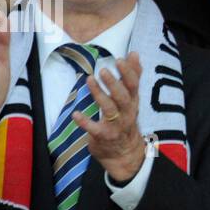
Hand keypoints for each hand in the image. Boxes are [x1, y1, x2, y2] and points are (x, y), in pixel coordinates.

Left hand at [73, 53, 147, 183]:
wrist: (126, 154)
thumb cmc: (125, 120)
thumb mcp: (132, 99)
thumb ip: (132, 76)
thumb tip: (134, 54)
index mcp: (132, 102)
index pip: (133, 85)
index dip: (128, 73)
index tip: (120, 60)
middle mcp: (126, 113)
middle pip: (122, 97)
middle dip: (113, 83)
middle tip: (103, 70)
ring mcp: (115, 126)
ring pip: (109, 109)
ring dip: (99, 95)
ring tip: (89, 80)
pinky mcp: (103, 137)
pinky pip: (94, 128)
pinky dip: (85, 121)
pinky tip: (76, 114)